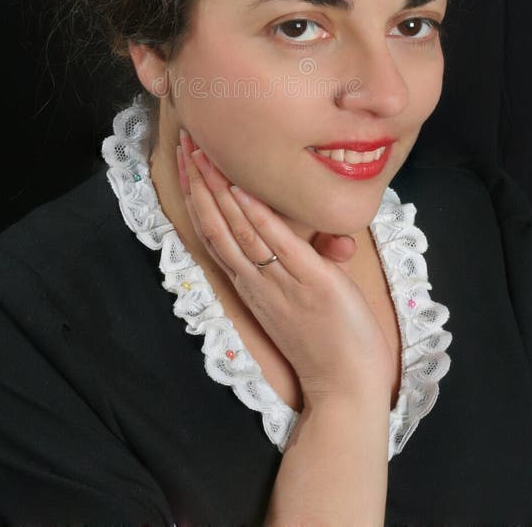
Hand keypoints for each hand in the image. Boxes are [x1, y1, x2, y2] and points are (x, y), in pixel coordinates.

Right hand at [176, 130, 393, 405]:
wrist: (346, 388)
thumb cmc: (331, 344)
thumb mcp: (307, 296)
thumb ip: (310, 264)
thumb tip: (331, 241)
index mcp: (252, 283)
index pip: (214, 232)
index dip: (198, 195)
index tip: (188, 161)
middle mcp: (256, 280)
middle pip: (215, 223)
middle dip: (198, 181)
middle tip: (184, 142)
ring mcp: (279, 281)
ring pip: (236, 229)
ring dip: (216, 188)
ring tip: (200, 153)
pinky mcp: (310, 282)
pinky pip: (275, 244)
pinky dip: (255, 215)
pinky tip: (240, 188)